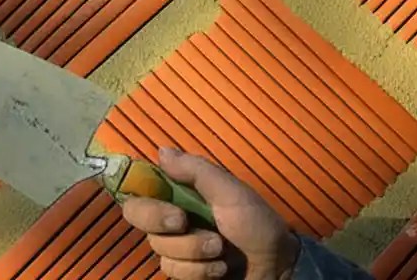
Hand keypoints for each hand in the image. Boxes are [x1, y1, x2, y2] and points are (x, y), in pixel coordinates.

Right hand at [120, 147, 299, 278]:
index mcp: (181, 193)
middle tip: (192, 228)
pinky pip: (173, 271)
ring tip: (221, 251)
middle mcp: (172, 218)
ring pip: (160, 250)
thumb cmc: (256, 222)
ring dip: (193, 252)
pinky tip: (219, 269)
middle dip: (170, 229)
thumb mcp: (230, 191)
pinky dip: (199, 271)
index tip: (175, 211)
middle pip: (141, 220)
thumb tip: (161, 149)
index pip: (141, 191)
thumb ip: (196, 171)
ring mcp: (177, 246)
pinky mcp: (183, 271)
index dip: (147, 203)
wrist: (275, 265)